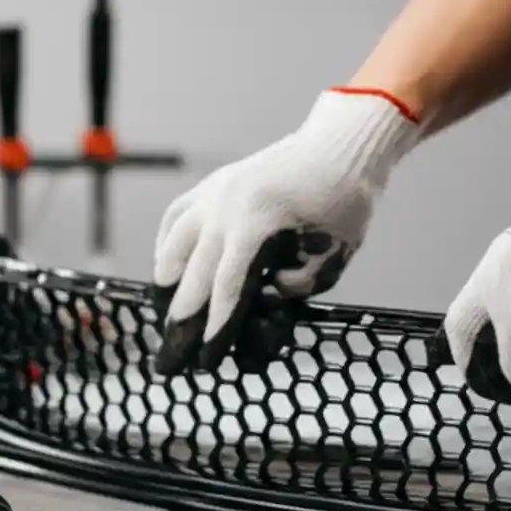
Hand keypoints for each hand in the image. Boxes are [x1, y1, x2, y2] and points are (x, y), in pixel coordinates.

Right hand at [153, 89, 419, 374]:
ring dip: (166, 288)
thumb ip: (295, 287)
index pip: (226, 287)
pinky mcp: (211, 186)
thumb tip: (260, 303)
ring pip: (172, 247)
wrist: (338, 147)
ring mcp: (213, 192)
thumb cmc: (344, 204)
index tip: (206, 362)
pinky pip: (175, 222)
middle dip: (180, 323)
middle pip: (191, 274)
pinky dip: (167, 251)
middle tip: (169, 362)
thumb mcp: (330, 256)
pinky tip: (169, 274)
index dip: (215, 329)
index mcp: (256, 220)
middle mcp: (224, 204)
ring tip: (167, 322)